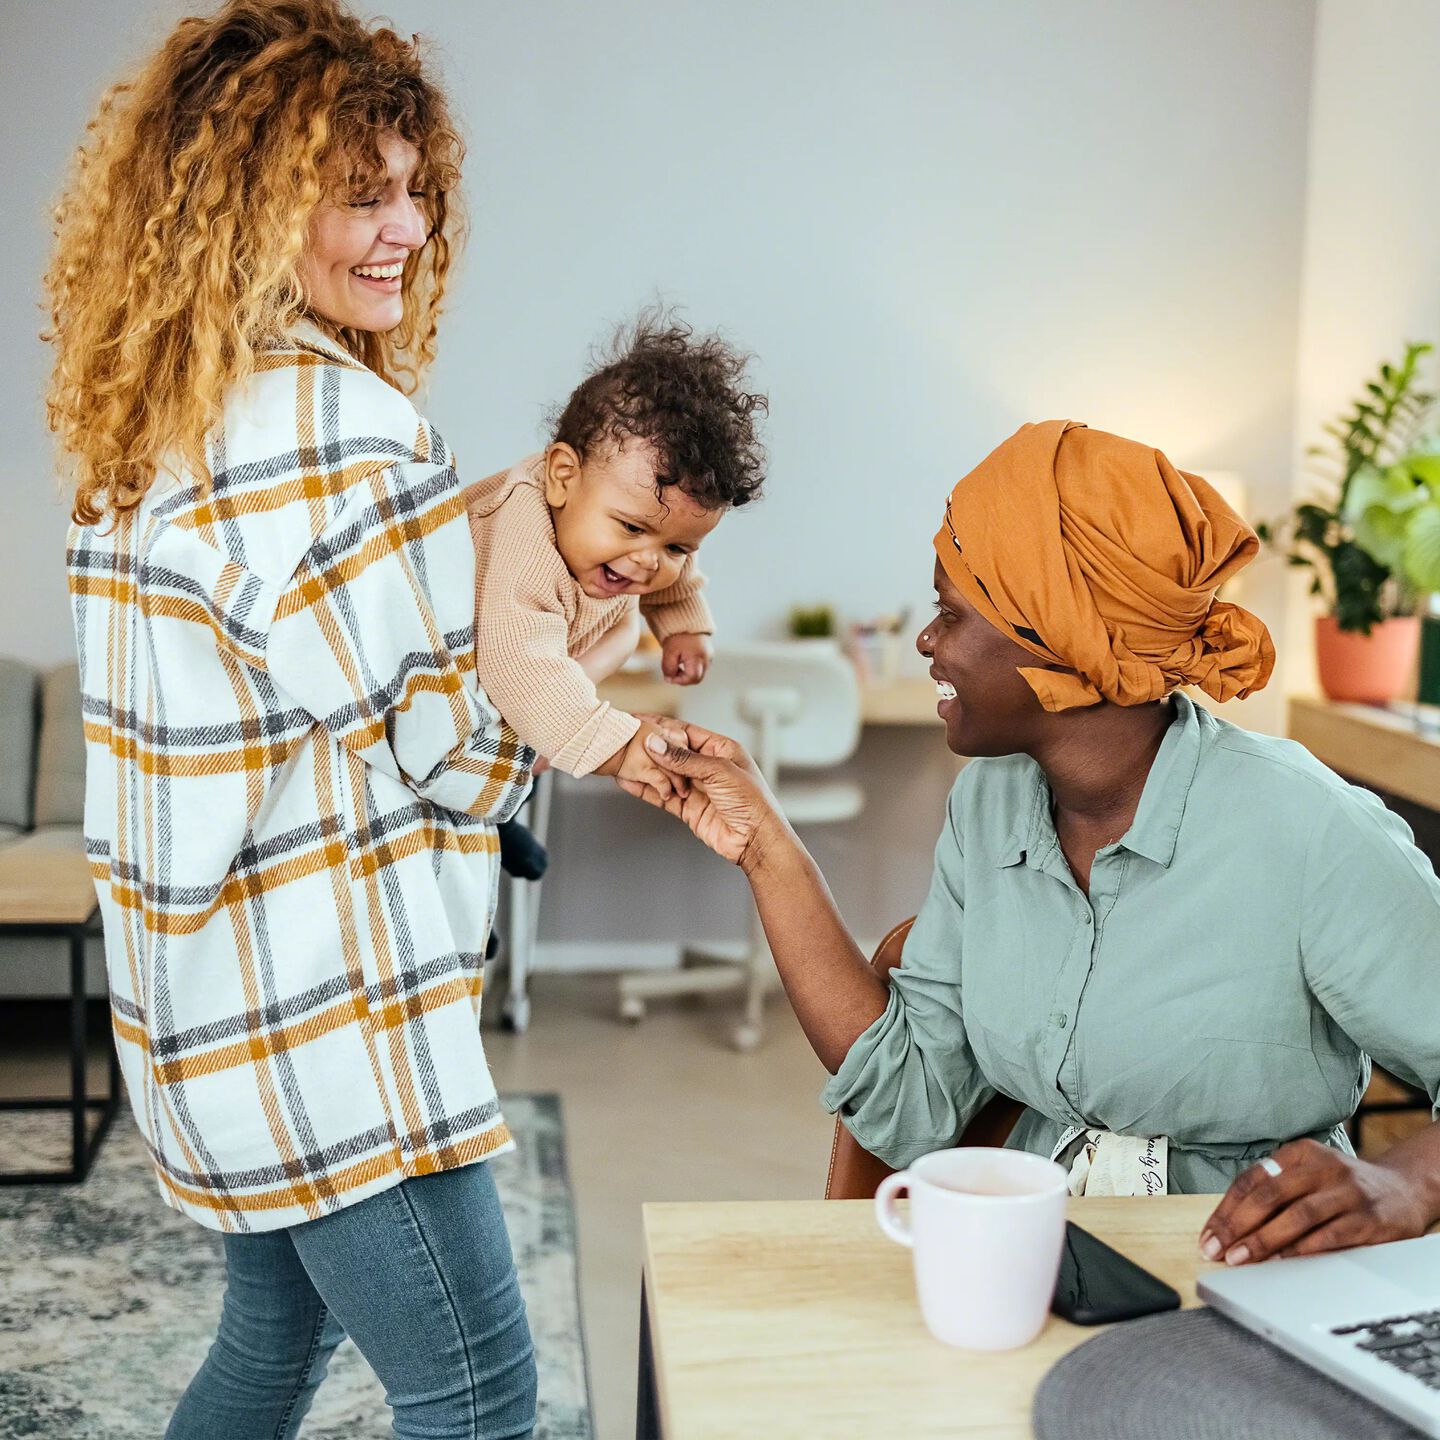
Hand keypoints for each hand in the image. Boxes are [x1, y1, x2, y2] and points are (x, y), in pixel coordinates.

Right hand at [616, 722, 785, 869]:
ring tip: (621, 760)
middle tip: (625, 739)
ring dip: (645, 769)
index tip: (639, 719)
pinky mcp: (689, 808)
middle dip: (650, 747)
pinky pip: (663, 795)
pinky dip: (646, 790)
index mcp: (721, 749)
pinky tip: (630, 783)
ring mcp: (697, 788)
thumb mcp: (719, 772)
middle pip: (673, 753)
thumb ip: (684, 759)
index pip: (685, 732)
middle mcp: (708, 767)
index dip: (662, 726)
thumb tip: (656, 743)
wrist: (756, 840)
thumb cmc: (752, 802)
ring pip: (665, 774)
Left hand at [661, 632, 712, 685]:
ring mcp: (710, 655)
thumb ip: (669, 668)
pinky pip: (701, 666)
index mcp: (698, 657)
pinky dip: (692, 667)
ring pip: (699, 673)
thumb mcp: (669, 652)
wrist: (686, 617)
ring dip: (688, 673)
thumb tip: (669, 679)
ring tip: (677, 663)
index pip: (692, 678)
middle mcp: (707, 658)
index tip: (669, 676)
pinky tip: (683, 659)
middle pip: (697, 678)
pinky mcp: (709, 652)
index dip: (679, 681)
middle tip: (672, 672)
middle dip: (684, 679)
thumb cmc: (677, 634)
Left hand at [1199, 1139, 1432, 1265]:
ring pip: (1297, 1217)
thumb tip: (1229, 1227)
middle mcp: (1323, 1167)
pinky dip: (1303, 1250)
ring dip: (1265, 1241)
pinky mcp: (1369, 1218)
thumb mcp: (1307, 1175)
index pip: (1252, 1180)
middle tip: (1219, 1251)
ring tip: (1242, 1259)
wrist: (1404, 1189)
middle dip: (1238, 1226)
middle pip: (1270, 1196)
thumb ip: (1274, 1192)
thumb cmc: (1341, 1187)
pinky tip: (1282, 1262)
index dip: (1226, 1210)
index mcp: (1299, 1153)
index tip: (1209, 1235)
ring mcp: (1348, 1192)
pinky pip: (1330, 1236)